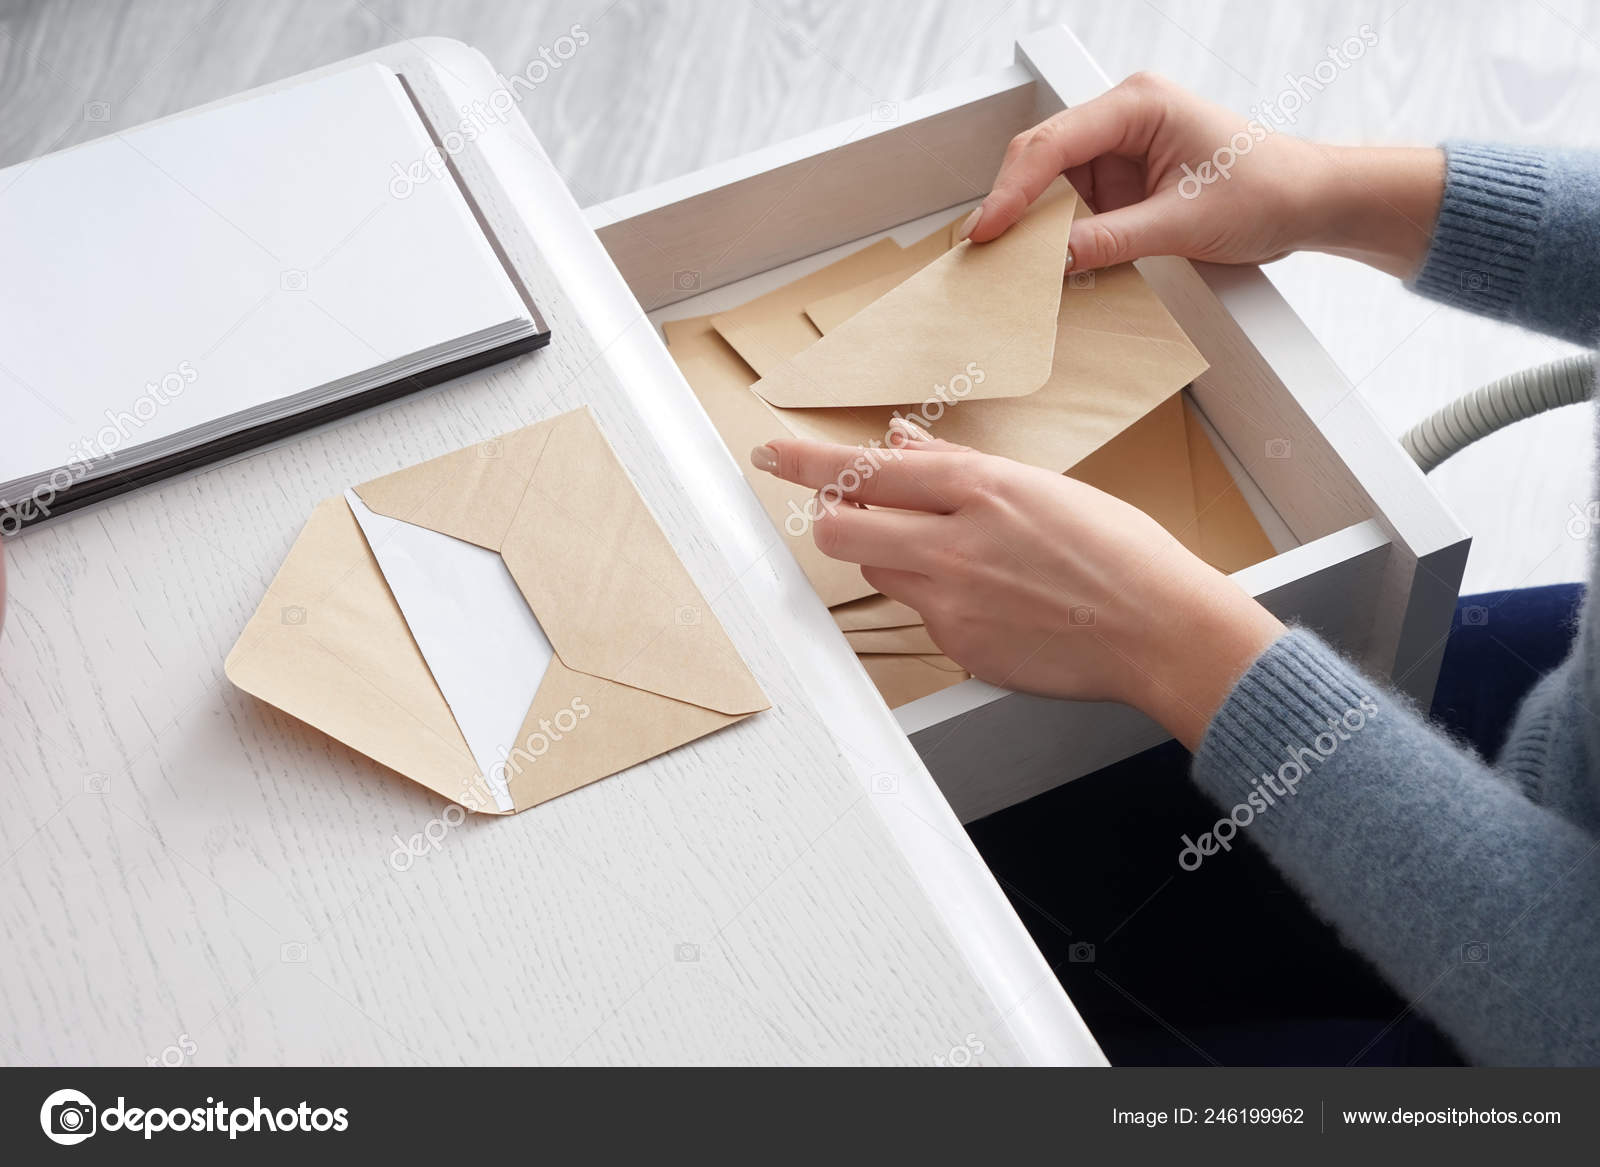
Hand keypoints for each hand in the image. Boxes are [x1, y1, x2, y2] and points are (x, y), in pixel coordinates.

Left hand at [753, 424, 1283, 749]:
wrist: (1160, 629)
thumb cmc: (1118, 552)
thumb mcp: (1040, 486)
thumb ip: (957, 465)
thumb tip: (900, 442)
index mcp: (978, 488)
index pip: (862, 469)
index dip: (806, 462)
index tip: (771, 453)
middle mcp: (953, 542)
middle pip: (841, 528)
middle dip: (835, 516)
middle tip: (850, 510)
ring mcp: (951, 600)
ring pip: (879, 569)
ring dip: (893, 554)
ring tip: (959, 556)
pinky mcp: (959, 646)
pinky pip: (922, 614)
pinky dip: (940, 600)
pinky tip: (996, 600)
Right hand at [962, 72, 1443, 278]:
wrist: (1308, 203)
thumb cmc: (1266, 191)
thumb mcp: (1183, 224)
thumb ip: (1112, 240)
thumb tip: (1050, 263)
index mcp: (1138, 104)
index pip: (1054, 143)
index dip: (1012, 190)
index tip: (986, 232)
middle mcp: (1122, 119)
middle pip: (1041, 160)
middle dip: (1012, 208)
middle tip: (984, 255)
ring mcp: (1119, 151)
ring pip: (1051, 188)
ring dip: (1033, 229)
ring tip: (1010, 270)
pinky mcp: (1122, 183)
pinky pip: (1074, 210)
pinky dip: (1058, 240)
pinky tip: (1045, 268)